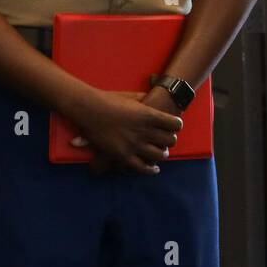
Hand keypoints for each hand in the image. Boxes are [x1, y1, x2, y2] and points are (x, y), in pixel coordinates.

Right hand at [67, 89, 181, 175]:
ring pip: (160, 155)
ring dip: (162, 154)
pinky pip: (143, 167)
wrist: (90, 109)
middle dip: (170, 140)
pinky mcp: (124, 156)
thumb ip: (146, 100)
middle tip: (167, 140)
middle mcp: (145, 131)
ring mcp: (135, 145)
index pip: (175, 124)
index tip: (173, 126)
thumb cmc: (110, 99)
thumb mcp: (132, 96)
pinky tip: (154, 168)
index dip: (176, 125)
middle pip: (171, 140)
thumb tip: (153, 99)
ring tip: (161, 153)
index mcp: (149, 115)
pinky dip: (151, 169)